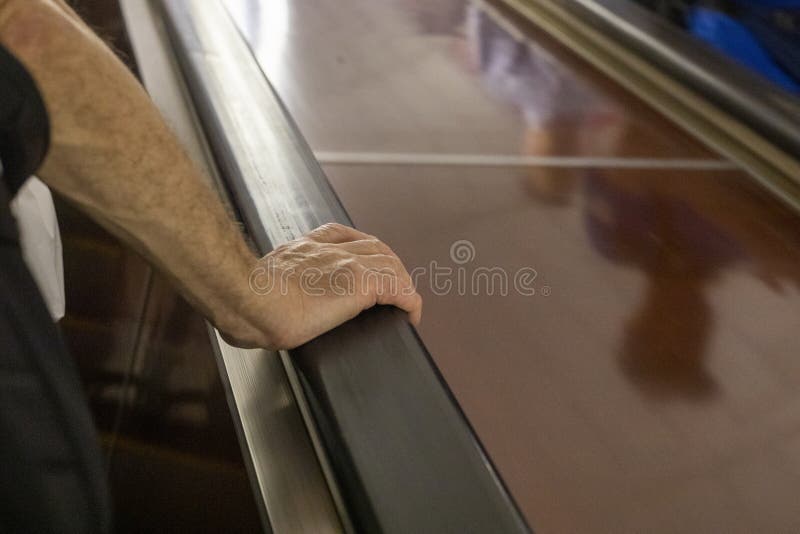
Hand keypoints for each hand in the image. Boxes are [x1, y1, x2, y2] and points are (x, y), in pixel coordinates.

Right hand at [227, 223, 422, 349]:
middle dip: (389, 265)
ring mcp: (347, 263)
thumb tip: (267, 309)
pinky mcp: (360, 283)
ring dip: (402, 283)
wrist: (248, 299)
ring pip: (391, 265)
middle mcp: (329, 248)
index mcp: (306, 245)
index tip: (365, 261)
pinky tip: (411, 315)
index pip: (343, 236)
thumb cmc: (243, 298)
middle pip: (374, 247)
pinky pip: (399, 291)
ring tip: (405, 304)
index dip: (361, 248)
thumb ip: (273, 286)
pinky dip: (410, 302)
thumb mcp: (261, 282)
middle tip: (395, 287)